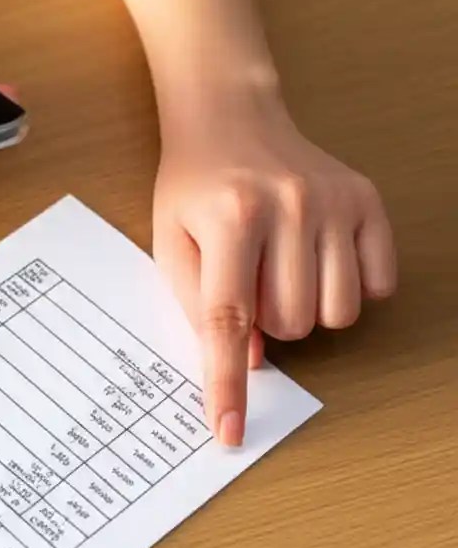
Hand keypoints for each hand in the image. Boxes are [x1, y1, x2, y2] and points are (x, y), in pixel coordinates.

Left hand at [153, 85, 395, 445]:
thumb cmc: (193, 187)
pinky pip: (376, 286)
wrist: (229, 116)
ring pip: (336, 314)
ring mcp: (335, 202)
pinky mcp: (368, 201)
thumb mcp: (172, 243)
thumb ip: (199, 306)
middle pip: (291, 323)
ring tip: (279, 270)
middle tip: (247, 280)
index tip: (229, 431)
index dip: (227, 383)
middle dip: (266, 322)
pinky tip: (316, 258)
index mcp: (231, 217)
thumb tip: (251, 361)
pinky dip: (347, 288)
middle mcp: (289, 207)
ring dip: (305, 309)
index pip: (229, 320)